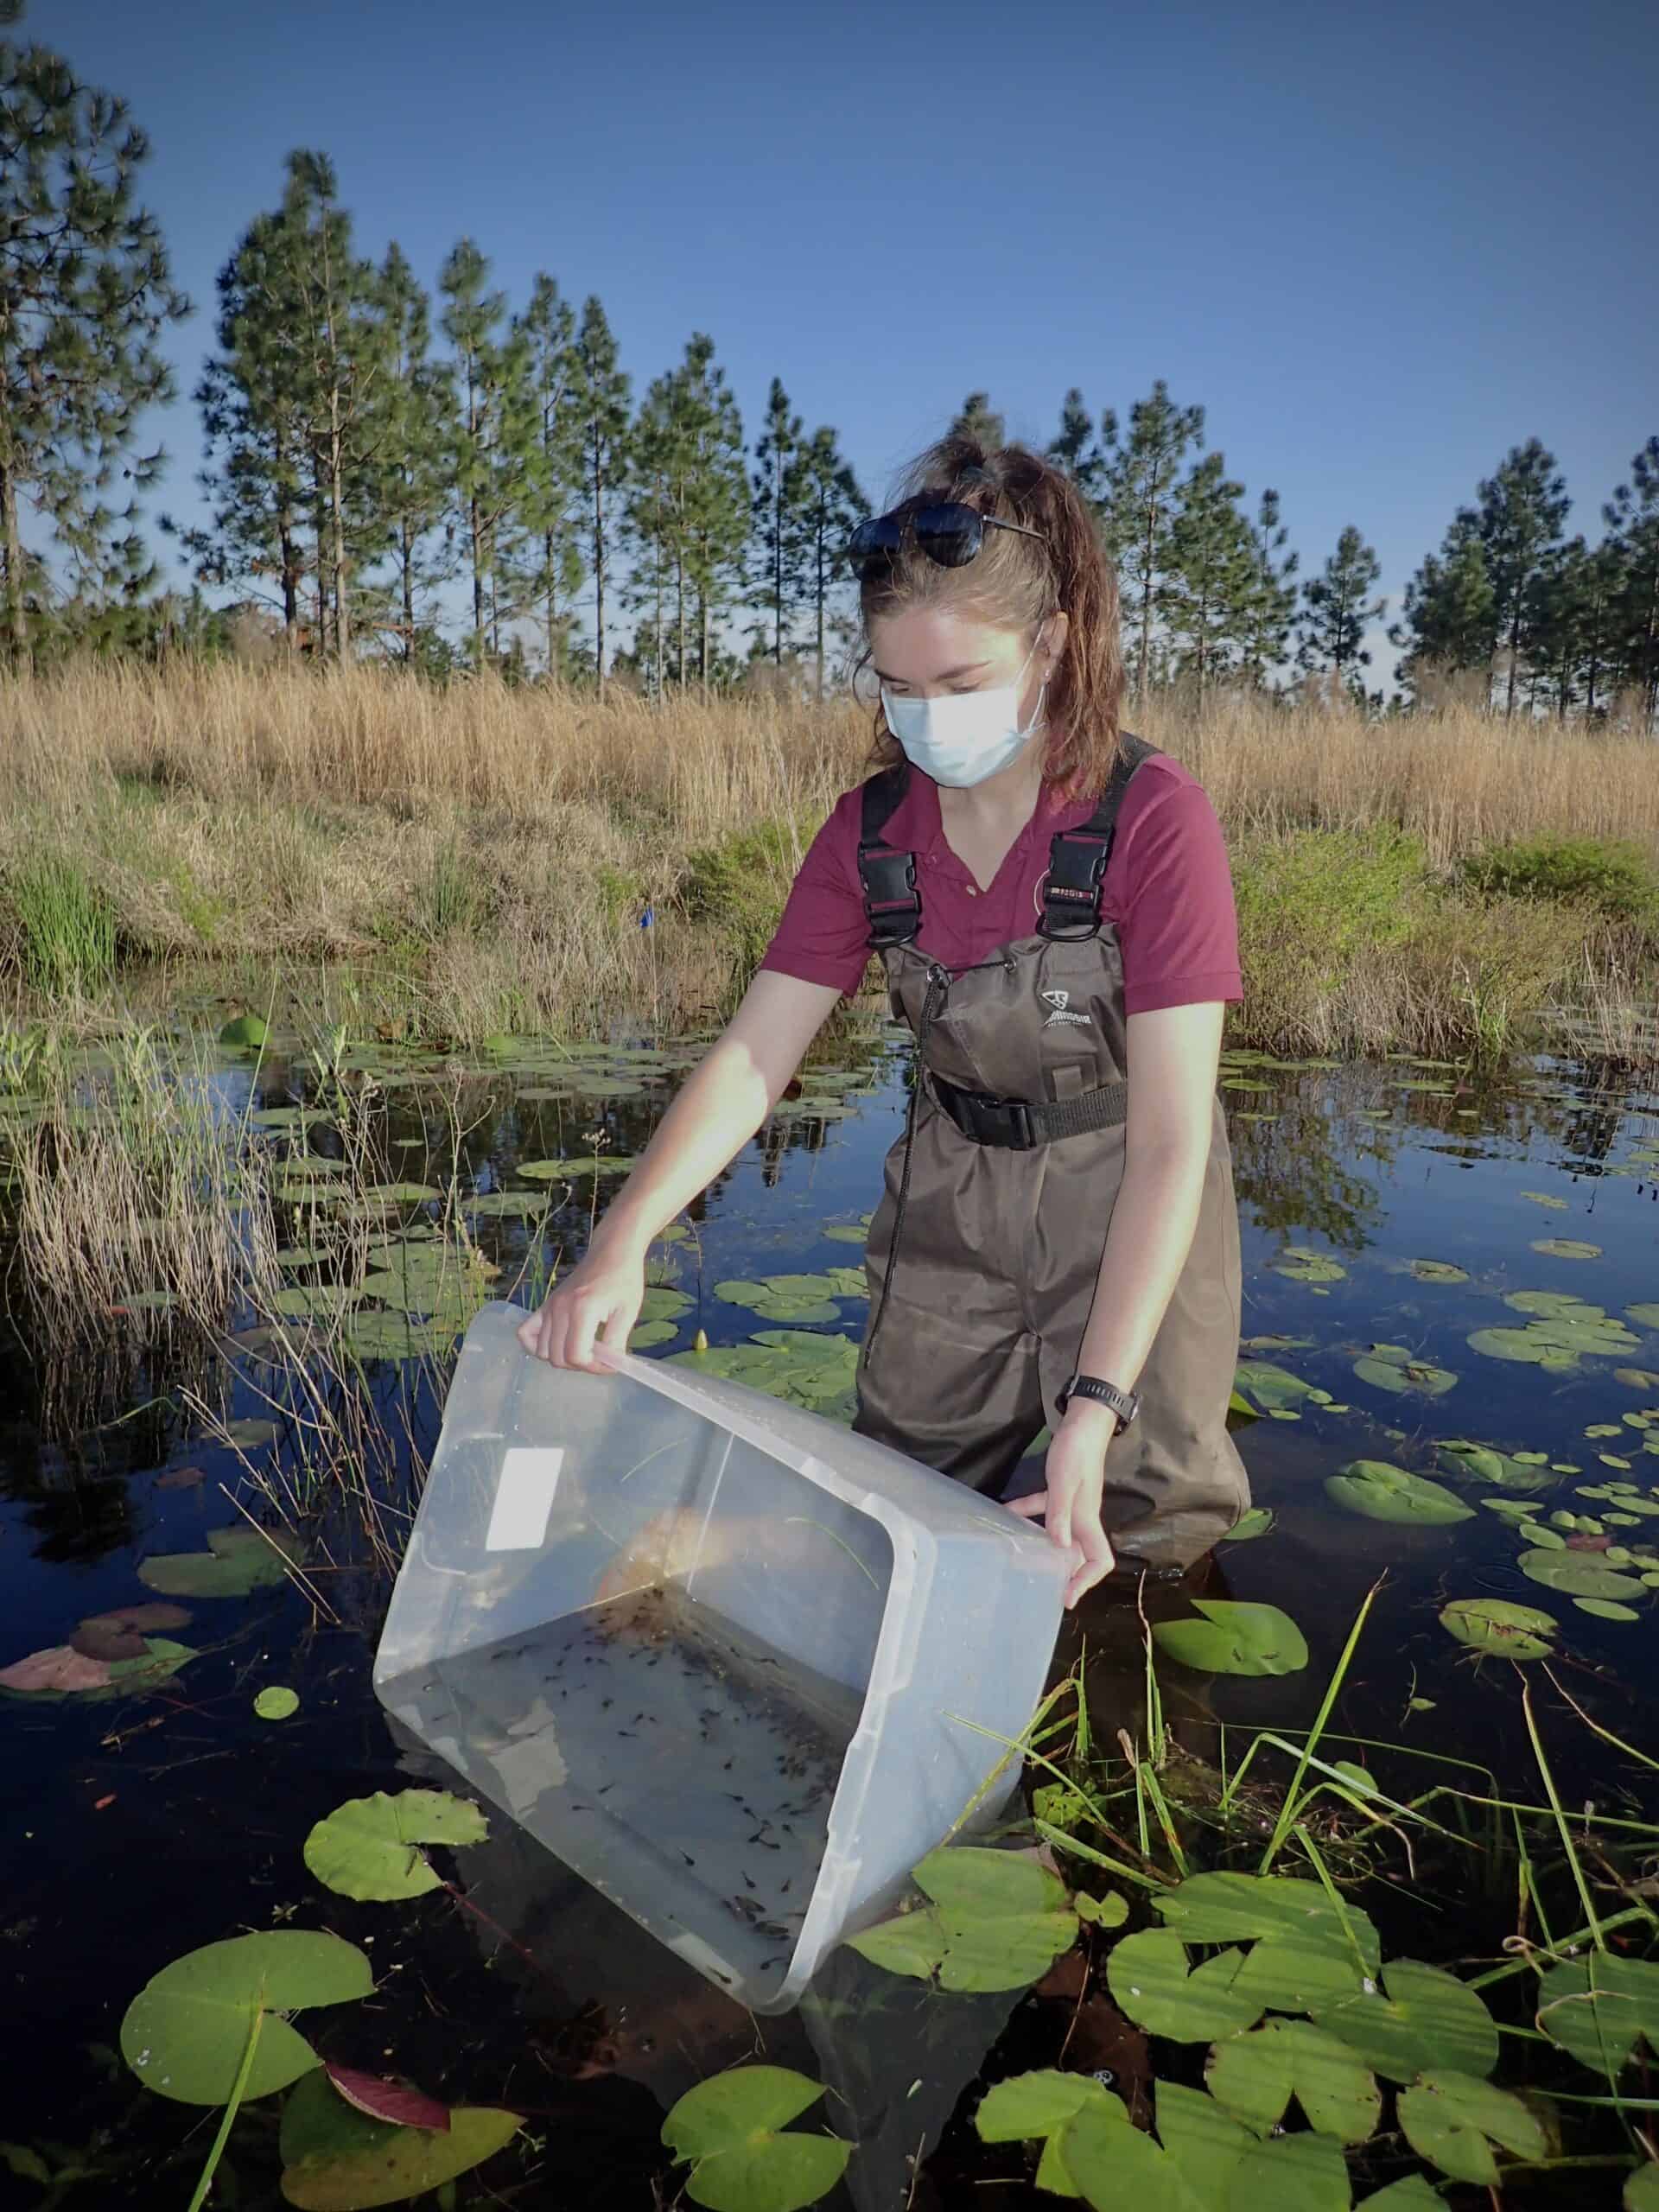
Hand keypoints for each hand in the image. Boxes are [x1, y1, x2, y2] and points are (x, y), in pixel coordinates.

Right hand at [516, 1245, 644, 1371]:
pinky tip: (558, 1343)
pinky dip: (537, 1346)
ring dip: (563, 1357)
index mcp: (582, 1310)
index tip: (611, 1362)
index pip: (576, 1355)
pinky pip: (526, 1333)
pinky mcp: (544, 1305)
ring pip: (543, 1351)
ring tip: (584, 1348)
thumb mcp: (628, 1312)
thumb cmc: (624, 1279)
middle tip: (600, 1356)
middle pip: (558, 1358)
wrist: (612, 1251)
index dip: (594, 1367)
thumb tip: (609, 1366)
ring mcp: (548, 1306)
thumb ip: (616, 1343)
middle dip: (581, 1365)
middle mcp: (559, 1309)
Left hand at [1008, 1403, 1117, 1607]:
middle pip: (1080, 1555)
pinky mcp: (1060, 1491)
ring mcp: (1072, 1505)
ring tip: (1023, 1560)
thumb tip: (1058, 1545)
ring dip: (1045, 1549)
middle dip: (1066, 1574)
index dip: (1087, 1581)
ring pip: (1060, 1536)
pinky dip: (1026, 1513)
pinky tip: (1005, 1511)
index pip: (1099, 1560)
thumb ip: (1059, 1512)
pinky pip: (1043, 1509)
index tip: (1066, 1596)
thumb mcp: (1065, 1481)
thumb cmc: (1077, 1452)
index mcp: (1087, 1520)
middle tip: (1043, 1589)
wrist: (1083, 1423)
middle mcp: (1082, 1518)